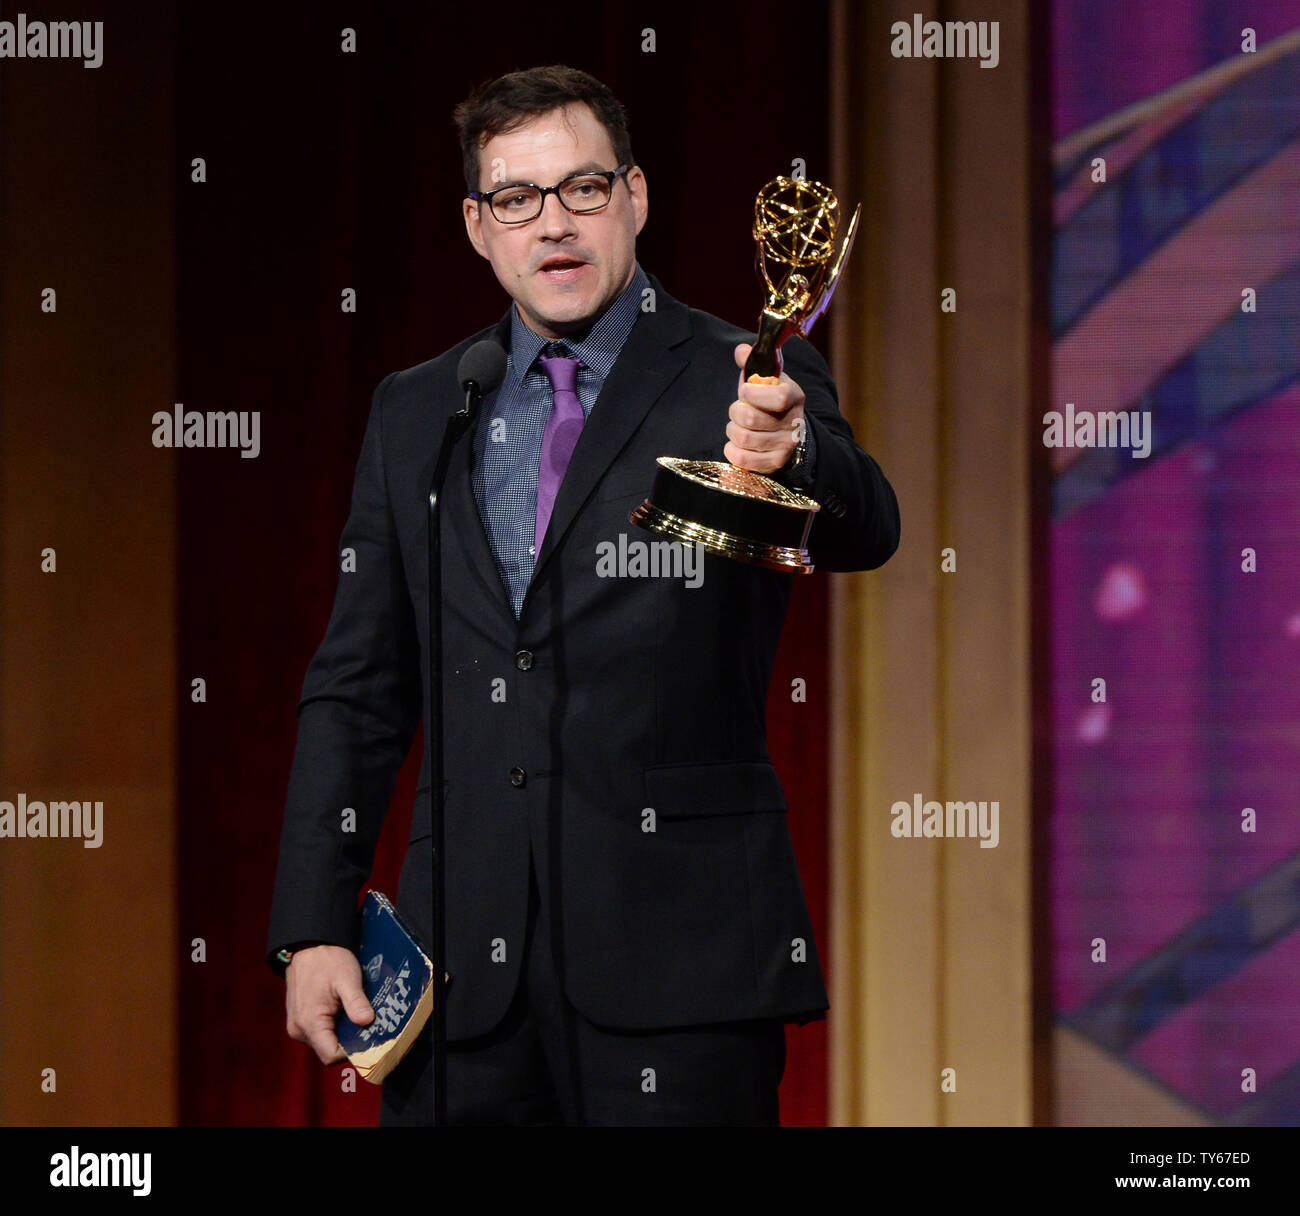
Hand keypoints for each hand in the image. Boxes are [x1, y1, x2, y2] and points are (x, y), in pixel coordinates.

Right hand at [284, 944, 373, 1064]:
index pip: (330, 1055)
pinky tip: (345, 1010)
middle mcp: (299, 1029)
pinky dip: (334, 1025)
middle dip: (349, 1041)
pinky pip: (319, 1031)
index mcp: (309, 1023)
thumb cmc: (327, 960)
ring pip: (325, 1041)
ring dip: (342, 1032)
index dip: (351, 1052)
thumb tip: (367, 1022)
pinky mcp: (300, 1019)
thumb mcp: (347, 979)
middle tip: (367, 1024)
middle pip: (328, 1050)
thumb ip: (356, 1002)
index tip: (368, 1039)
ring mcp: (297, 1025)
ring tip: (356, 1014)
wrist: (309, 945)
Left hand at [725, 342, 806, 474]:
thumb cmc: (768, 401)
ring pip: (744, 439)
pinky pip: (742, 459)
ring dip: (732, 431)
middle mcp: (794, 422)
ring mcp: (786, 445)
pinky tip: (736, 444)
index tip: (744, 391)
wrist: (784, 430)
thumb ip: (752, 363)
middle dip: (735, 412)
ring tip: (737, 427)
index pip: (777, 397)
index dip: (752, 393)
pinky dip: (732, 450)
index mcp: (794, 396)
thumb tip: (741, 351)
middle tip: (737, 410)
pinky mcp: (775, 463)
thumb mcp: (764, 379)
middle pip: (751, 419)